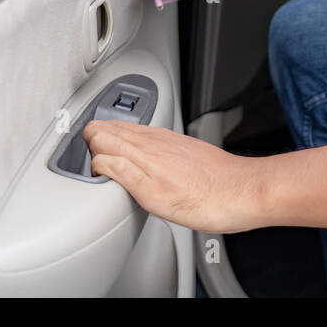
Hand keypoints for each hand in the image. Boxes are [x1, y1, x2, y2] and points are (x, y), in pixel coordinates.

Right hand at [84, 119, 262, 233]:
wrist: (242, 191)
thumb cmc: (205, 200)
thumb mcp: (154, 198)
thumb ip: (122, 174)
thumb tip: (97, 161)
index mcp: (143, 150)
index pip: (99, 133)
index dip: (84, 149)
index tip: (84, 168)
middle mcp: (154, 137)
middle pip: (110, 126)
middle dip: (92, 138)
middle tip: (86, 157)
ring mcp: (168, 138)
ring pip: (127, 128)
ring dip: (110, 136)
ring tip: (101, 152)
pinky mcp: (179, 143)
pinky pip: (145, 134)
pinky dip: (131, 140)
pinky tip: (133, 153)